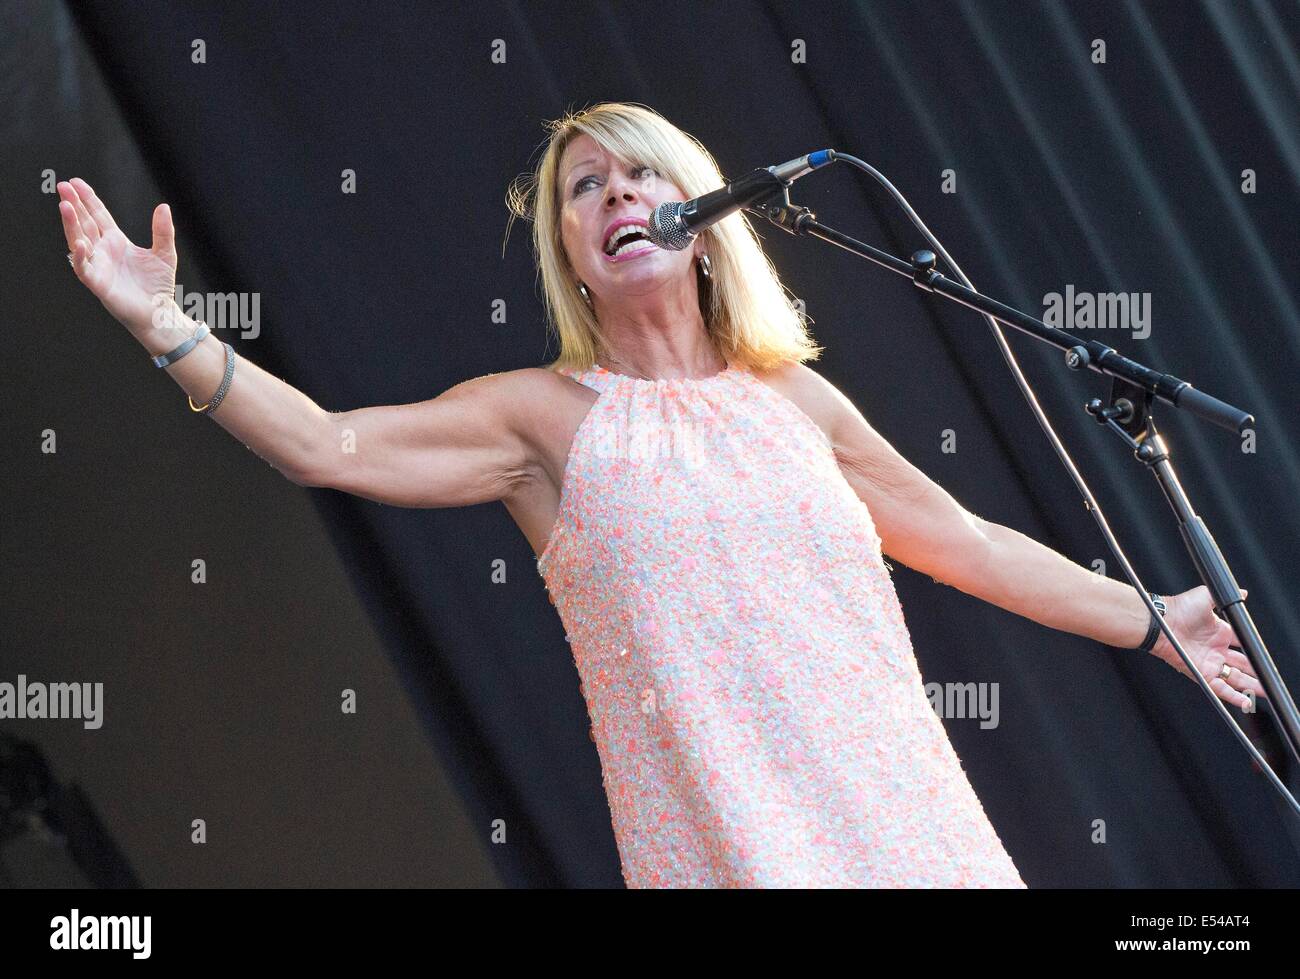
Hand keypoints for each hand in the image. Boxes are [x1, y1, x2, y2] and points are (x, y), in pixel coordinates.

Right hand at [57, 177, 177, 331]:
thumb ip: (162, 231)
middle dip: (74, 205)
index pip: (98, 216)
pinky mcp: (98, 284)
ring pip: (79, 241)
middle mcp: (103, 251)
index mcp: (116, 241)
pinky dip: (81, 256)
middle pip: (84, 224)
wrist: (159, 313)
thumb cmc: (158, 285)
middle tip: (63, 186)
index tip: (76, 182)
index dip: (87, 199)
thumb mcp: (164, 253)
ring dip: (71, 224)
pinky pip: (84, 268)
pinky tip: (79, 243)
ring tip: (65, 205)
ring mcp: (98, 266)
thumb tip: (163, 206)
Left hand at [1149, 585, 1262, 708]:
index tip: (1264, 657)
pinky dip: (1234, 696)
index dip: (1254, 651)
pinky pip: (1221, 688)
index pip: (1243, 645)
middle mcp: (1216, 650)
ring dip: (1250, 687)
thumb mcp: (1206, 597)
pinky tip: (1246, 701)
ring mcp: (1210, 663)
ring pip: (1235, 678)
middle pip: (1242, 665)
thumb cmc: (1179, 608)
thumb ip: (1225, 599)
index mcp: (1220, 633)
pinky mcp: (1202, 673)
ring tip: (1265, 693)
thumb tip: (1243, 593)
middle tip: (1268, 680)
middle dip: (1256, 673)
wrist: (1161, 621)